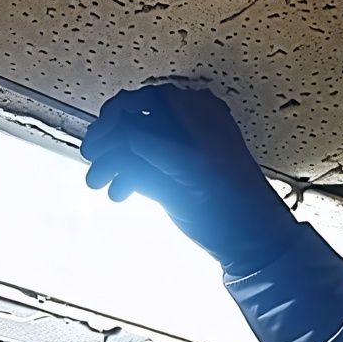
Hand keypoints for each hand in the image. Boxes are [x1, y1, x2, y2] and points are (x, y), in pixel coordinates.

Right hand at [80, 84, 297, 264]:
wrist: (250, 241)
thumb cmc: (234, 201)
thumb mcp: (192, 166)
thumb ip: (155, 142)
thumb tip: (120, 127)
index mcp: (197, 115)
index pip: (148, 100)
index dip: (120, 114)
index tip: (102, 135)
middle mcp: (185, 130)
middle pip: (134, 120)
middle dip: (110, 138)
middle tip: (92, 156)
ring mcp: (175, 155)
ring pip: (131, 146)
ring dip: (111, 161)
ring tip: (97, 182)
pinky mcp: (168, 179)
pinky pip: (136, 169)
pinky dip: (123, 177)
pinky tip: (118, 193)